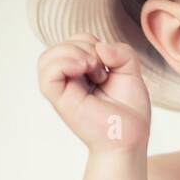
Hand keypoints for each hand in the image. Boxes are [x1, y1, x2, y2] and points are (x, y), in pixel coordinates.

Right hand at [37, 36, 150, 153]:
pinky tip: (82, 68)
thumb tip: (100, 46)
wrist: (129, 138)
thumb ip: (121, 52)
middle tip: (102, 71)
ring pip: (48, 57)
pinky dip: (63, 62)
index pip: (76, 41)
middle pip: (62, 45)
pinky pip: (47, 73)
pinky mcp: (60, 100)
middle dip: (85, 46)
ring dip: (73, 52)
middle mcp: (70, 81)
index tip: (110, 66)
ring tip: (93, 69)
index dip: (94, 43)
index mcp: (84, 73)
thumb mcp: (132, 72)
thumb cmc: (130, 112)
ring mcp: (63, 90)